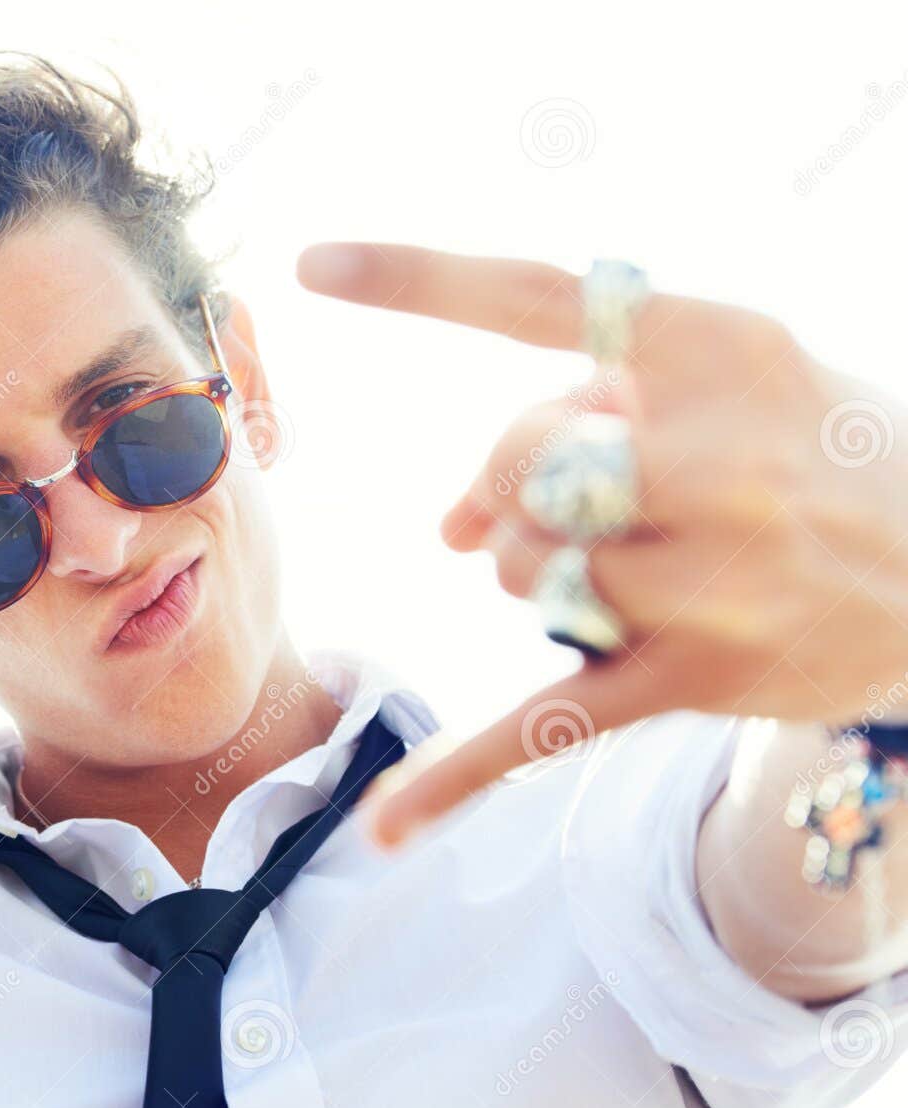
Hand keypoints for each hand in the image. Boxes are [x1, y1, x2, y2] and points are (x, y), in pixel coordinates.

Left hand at [297, 243, 907, 845]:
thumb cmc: (817, 455)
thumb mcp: (739, 382)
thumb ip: (590, 413)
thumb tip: (451, 526)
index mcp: (722, 348)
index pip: (542, 297)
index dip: (416, 278)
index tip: (310, 260)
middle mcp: (725, 461)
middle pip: (517, 461)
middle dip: (502, 481)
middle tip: (526, 502)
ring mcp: (712, 581)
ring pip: (521, 569)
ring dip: (524, 568)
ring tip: (594, 568)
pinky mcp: (694, 680)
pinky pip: (548, 725)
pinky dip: (457, 779)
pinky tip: (387, 827)